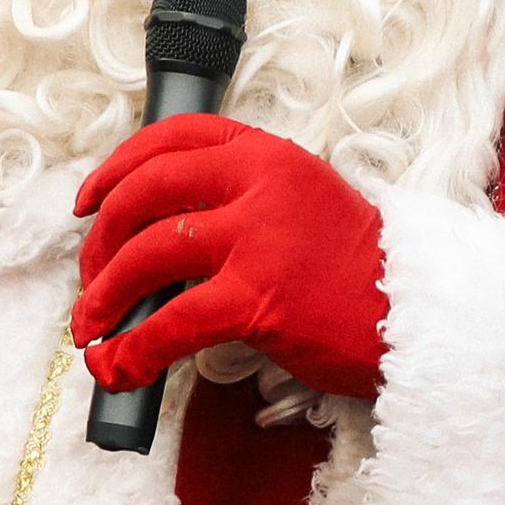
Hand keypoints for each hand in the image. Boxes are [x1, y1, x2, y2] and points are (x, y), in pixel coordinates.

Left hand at [73, 114, 387, 403]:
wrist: (416, 317)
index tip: (88, 201)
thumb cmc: (353, 273)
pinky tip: (118, 367)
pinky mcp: (256, 299)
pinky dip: (131, 349)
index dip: (115, 168)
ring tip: (91, 327)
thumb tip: (154, 234)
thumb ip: (239, 201)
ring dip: (103, 297)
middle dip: (99, 242)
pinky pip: (170, 323)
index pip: (172, 138)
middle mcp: (259, 185)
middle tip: (89, 278)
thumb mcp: (300, 204)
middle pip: (144, 194)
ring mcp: (257, 240)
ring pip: (146, 255)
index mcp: (268, 155)